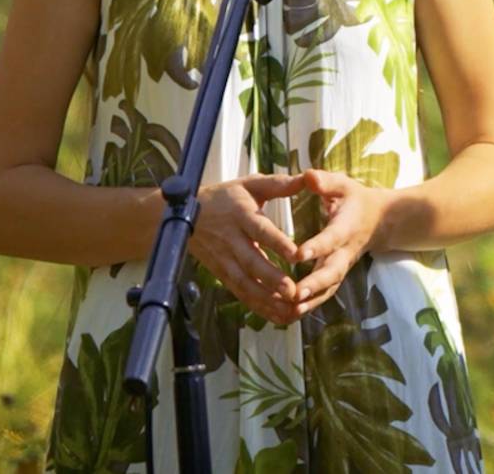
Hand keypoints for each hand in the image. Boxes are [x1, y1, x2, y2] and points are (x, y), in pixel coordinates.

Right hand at [191, 173, 306, 322]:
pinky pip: (240, 292)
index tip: (295, 254)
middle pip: (251, 262)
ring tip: (289, 309)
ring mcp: (224, 259)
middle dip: (272, 279)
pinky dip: (258, 306)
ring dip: (266, 298)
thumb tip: (309, 177)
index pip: (260, 230)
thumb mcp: (250, 184)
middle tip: (293, 291)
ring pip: (244, 282)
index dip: (276, 242)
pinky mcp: (221, 273)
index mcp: (241, 215)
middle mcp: (231, 240)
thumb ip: (280, 184)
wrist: (184, 215)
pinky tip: (277, 316)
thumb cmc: (225, 197)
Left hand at [290, 169, 392, 315]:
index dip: (317, 247)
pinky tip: (290, 315)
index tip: (298, 254)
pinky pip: (325, 294)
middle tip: (296, 292)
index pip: (332, 238)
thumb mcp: (344, 185)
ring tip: (290, 310)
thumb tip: (307, 176)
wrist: (380, 220)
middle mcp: (346, 250)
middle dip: (315, 282)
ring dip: (311, 300)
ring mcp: (343, 265)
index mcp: (346, 227)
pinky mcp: (337, 275)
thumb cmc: (355, 199)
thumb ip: (325, 182)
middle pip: (333, 270)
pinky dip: (310, 306)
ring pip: (329, 287)